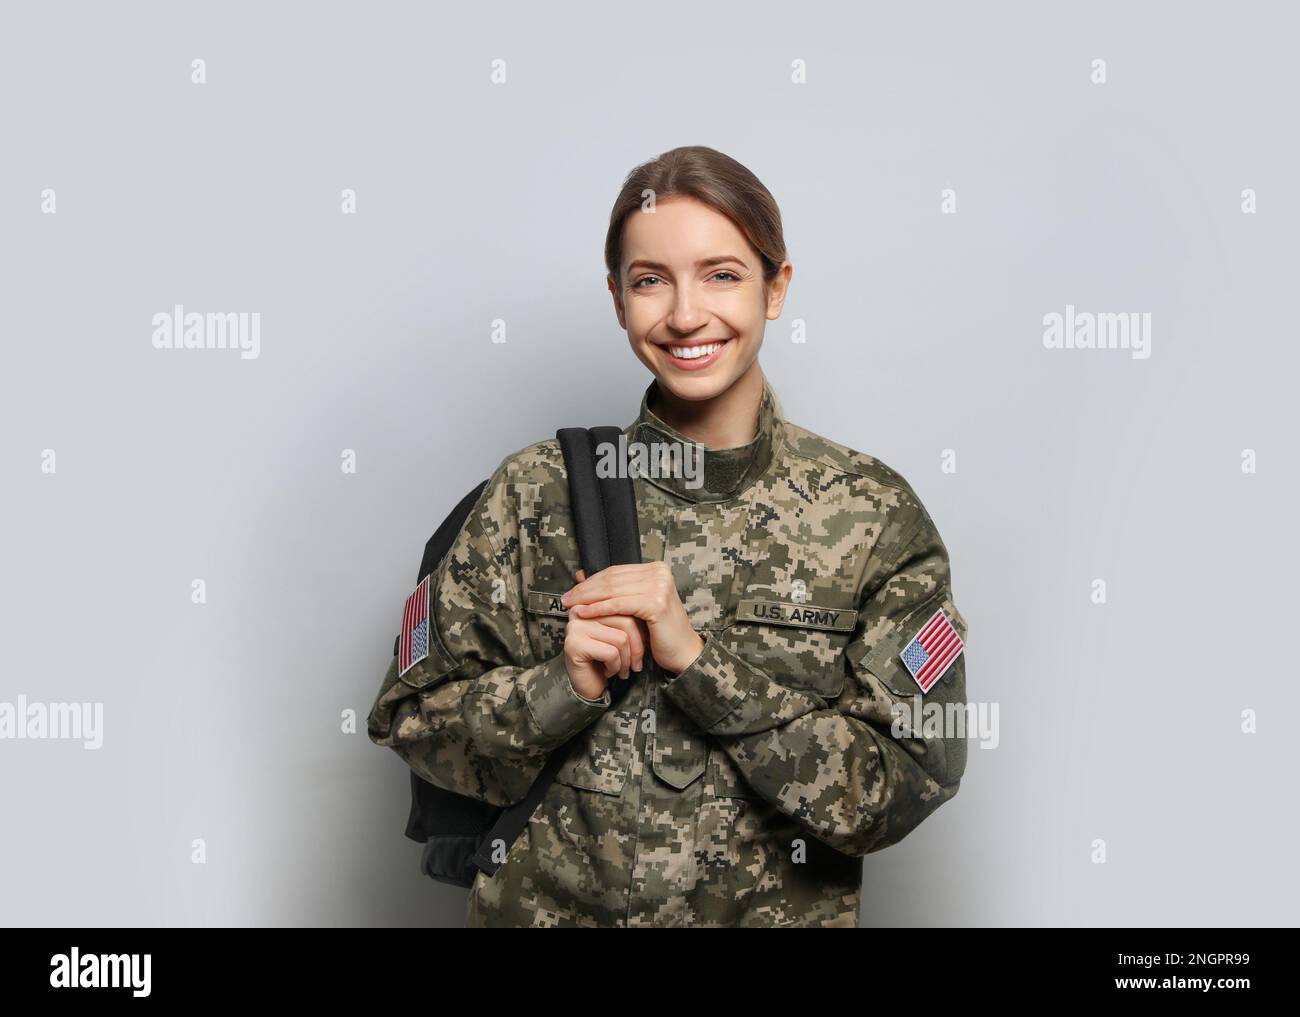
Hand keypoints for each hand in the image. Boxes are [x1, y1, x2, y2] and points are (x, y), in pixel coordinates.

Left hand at [561, 561, 704, 674]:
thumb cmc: (657, 630)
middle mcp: (660, 573)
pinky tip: (584, 613)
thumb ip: (612, 590)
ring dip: (588, 599)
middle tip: (565, 599)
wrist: (682, 651)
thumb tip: (579, 574)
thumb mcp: (634, 605)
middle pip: (612, 579)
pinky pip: (619, 605)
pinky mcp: (656, 604)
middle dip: (585, 589)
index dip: (590, 581)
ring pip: (613, 590)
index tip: (572, 591)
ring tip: (571, 607)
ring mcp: (660, 587)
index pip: (615, 571)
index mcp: (656, 568)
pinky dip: (598, 608)